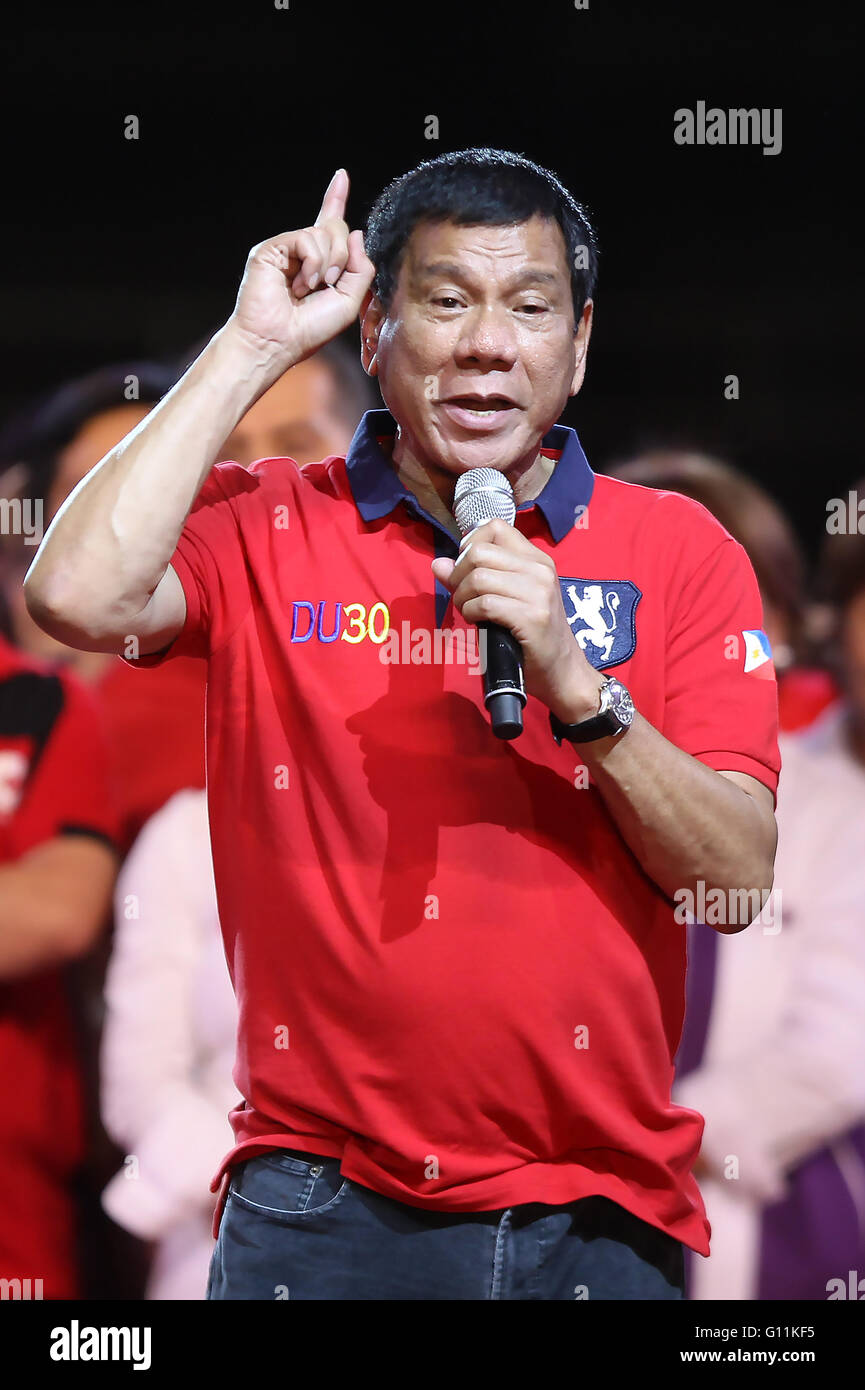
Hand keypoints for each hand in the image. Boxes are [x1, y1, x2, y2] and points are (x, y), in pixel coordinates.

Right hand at [226, 168, 375, 369]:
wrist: (277, 341)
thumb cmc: (309, 330)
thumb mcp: (348, 302)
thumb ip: (360, 268)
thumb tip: (355, 232)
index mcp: (318, 263)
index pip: (329, 225)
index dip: (336, 200)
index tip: (341, 176)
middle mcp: (300, 252)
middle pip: (336, 228)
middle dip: (341, 256)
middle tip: (327, 283)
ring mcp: (285, 249)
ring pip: (323, 233)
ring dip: (325, 264)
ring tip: (307, 289)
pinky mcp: (271, 248)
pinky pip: (307, 238)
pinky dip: (311, 263)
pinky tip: (299, 284)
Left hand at [430, 519, 606, 719]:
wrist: (562, 671)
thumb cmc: (532, 635)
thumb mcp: (508, 598)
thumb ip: (473, 577)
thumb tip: (438, 564)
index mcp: (536, 559)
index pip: (495, 527)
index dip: (470, 545)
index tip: (468, 570)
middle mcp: (540, 570)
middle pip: (479, 552)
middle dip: (459, 575)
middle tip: (463, 596)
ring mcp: (539, 593)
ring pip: (478, 578)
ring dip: (462, 597)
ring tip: (469, 611)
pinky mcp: (532, 617)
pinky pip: (485, 604)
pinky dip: (470, 613)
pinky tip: (477, 622)